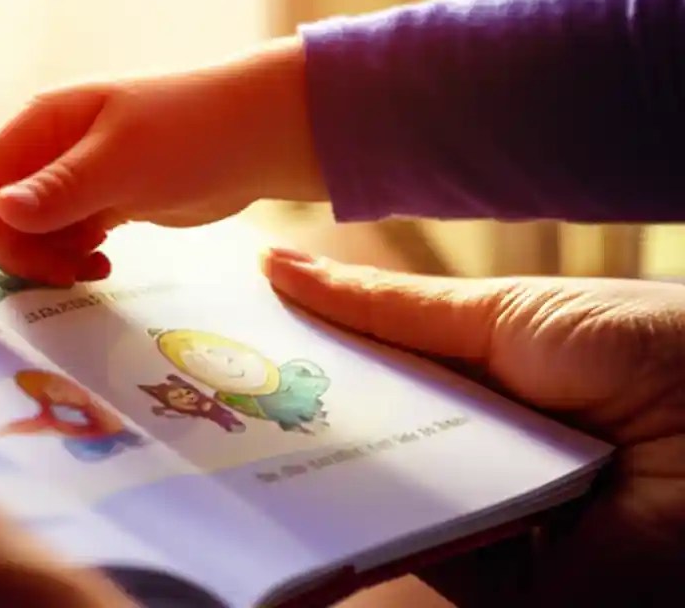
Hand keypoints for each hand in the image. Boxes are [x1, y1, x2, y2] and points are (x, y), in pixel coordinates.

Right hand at [0, 37, 322, 283]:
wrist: (257, 137)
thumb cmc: (192, 133)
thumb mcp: (124, 162)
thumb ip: (60, 192)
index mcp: (41, 127)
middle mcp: (47, 153)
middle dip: (25, 256)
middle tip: (74, 269)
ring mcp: (72, 182)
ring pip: (28, 240)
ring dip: (52, 263)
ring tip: (97, 264)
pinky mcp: (98, 206)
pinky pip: (60, 244)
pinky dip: (73, 261)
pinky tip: (104, 263)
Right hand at [262, 248, 684, 606]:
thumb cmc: (646, 348)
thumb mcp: (505, 315)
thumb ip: (390, 310)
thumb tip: (280, 268)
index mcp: (480, 379)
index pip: (371, 372)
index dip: (303, 354)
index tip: (227, 334)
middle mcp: (476, 450)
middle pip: (366, 439)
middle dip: (291, 417)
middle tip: (205, 389)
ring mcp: (486, 517)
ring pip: (380, 502)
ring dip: (316, 475)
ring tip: (227, 436)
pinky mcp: (500, 584)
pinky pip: (418, 555)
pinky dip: (367, 535)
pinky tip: (303, 499)